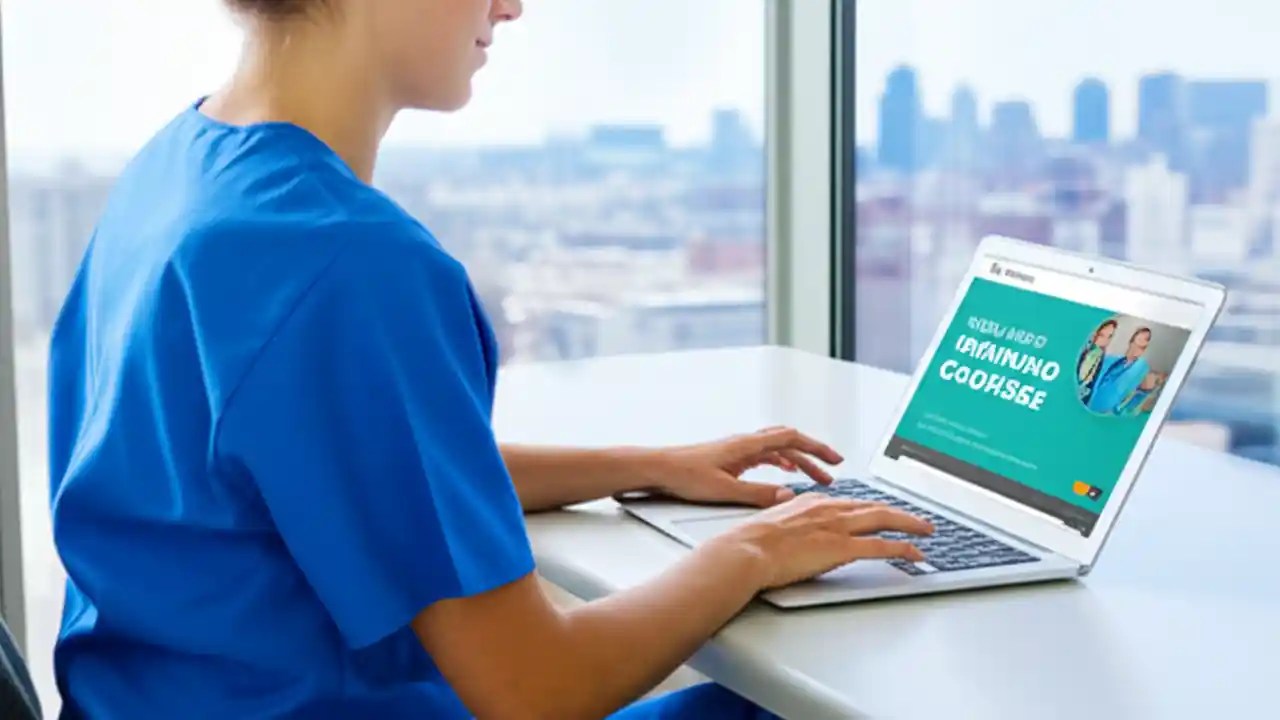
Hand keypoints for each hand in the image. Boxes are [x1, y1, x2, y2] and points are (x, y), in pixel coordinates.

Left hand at [641, 427, 843, 507]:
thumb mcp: (725, 490)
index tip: (836, 460)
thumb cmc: (684, 475)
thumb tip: (788, 497)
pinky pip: (764, 455)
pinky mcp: (730, 458)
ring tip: (815, 476)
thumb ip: (758, 494)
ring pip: (777, 449)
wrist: (657, 469)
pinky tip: (784, 472)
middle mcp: (745, 443)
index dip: (817, 448)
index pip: (792, 439)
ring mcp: (738, 449)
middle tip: (833, 468)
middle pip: (789, 441)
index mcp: (747, 445)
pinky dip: (780, 462)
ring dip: (799, 460)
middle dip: (814, 454)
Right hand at [704, 493, 934, 589]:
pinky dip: (902, 549)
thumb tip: (792, 528)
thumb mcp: (773, 524)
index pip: (852, 503)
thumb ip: (790, 523)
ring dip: (910, 525)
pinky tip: (915, 554)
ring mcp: (836, 527)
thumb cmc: (751, 543)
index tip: (883, 512)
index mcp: (812, 502)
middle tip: (918, 519)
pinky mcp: (841, 547)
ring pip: (884, 520)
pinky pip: (880, 546)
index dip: (873, 508)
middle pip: (874, 507)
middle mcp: (828, 509)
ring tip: (926, 531)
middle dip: (901, 513)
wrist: (745, 550)